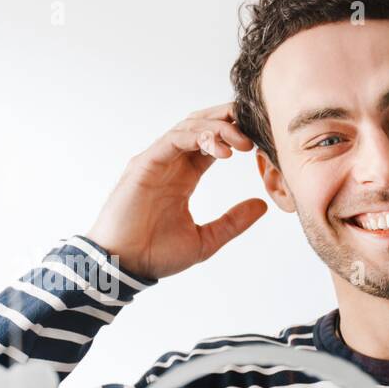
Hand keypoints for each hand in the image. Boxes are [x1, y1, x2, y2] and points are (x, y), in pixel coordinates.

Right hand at [85, 102, 267, 279]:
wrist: (126, 265)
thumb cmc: (157, 253)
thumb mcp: (206, 240)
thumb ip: (233, 222)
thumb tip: (262, 205)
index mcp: (184, 177)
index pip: (211, 143)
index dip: (235, 136)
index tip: (260, 141)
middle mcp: (170, 163)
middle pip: (201, 126)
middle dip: (229, 122)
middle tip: (255, 129)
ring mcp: (157, 161)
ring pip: (189, 128)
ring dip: (218, 129)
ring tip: (242, 142)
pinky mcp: (144, 164)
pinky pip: (172, 140)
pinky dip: (197, 138)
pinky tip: (220, 150)